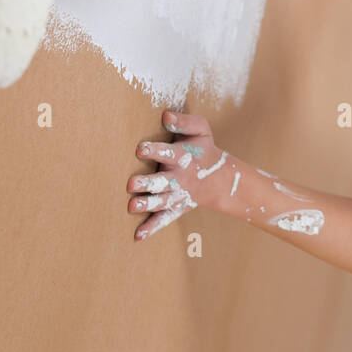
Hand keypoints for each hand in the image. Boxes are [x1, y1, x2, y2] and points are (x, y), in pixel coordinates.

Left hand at [126, 109, 244, 240]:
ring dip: (148, 204)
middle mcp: (180, 177)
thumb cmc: (203, 148)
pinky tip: (138, 236)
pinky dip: (153, 227)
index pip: (169, 153)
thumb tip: (165, 116)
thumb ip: (184, 122)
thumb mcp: (201, 129)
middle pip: (163, 181)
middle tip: (132, 183)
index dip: (155, 151)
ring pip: (162, 201)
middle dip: (148, 183)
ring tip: (132, 206)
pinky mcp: (176, 208)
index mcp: (183, 157)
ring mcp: (178, 195)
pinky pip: (165, 219)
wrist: (220, 178)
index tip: (140, 149)